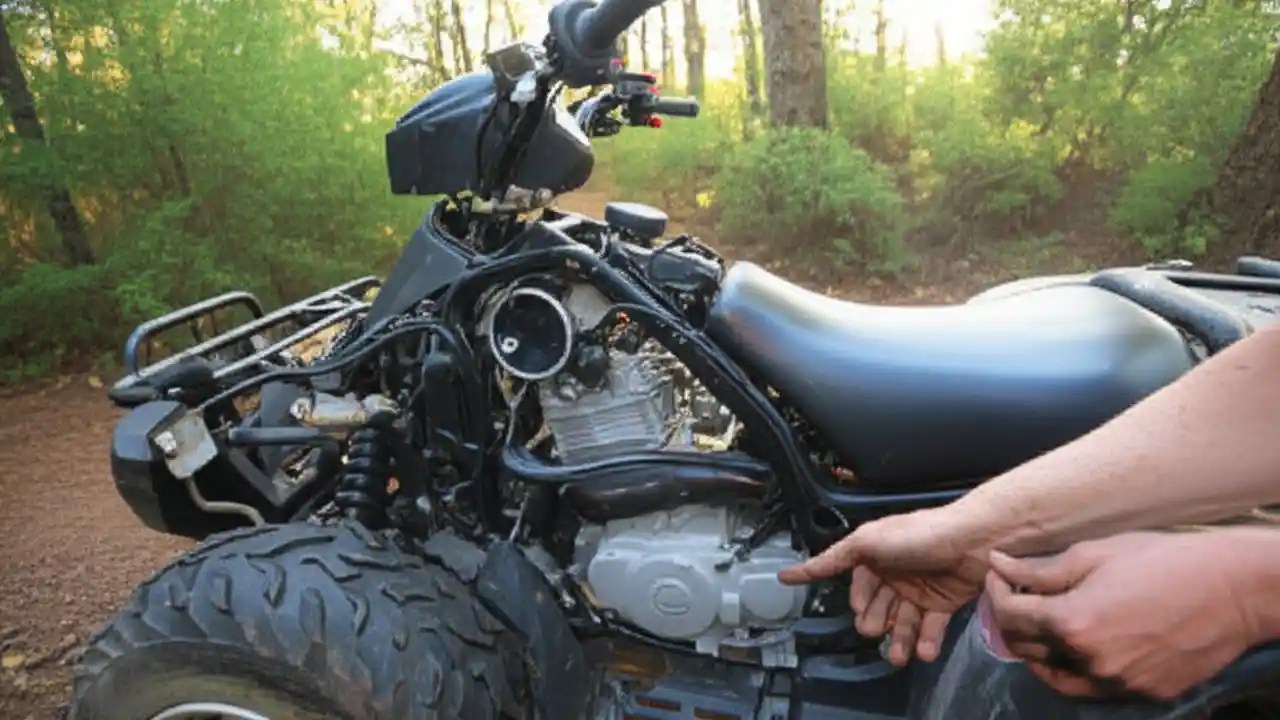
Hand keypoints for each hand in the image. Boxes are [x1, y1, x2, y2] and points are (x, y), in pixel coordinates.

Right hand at [778, 507, 993, 665]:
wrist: (972, 540)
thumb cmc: (918, 535)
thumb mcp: (868, 541)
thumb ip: (834, 559)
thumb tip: (792, 573)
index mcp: (875, 557)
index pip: (856, 585)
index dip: (855, 599)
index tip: (855, 608)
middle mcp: (895, 575)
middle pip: (878, 608)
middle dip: (875, 622)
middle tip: (876, 629)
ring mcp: (920, 591)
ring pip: (902, 623)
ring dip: (899, 642)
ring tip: (898, 657)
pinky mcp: (943, 603)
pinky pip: (930, 628)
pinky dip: (926, 643)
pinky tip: (923, 652)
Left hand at [985, 531, 1261, 700]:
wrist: (1232, 590)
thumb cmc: (1164, 561)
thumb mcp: (1095, 554)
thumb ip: (1041, 568)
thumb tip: (998, 563)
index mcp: (1073, 622)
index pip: (1010, 615)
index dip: (996, 592)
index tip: (999, 576)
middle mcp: (1089, 660)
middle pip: (1023, 648)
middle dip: (1011, 619)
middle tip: (1017, 594)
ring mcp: (1115, 682)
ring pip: (1051, 676)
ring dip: (1036, 650)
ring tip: (1042, 621)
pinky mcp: (1139, 693)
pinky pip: (1088, 687)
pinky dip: (1071, 668)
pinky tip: (1077, 643)